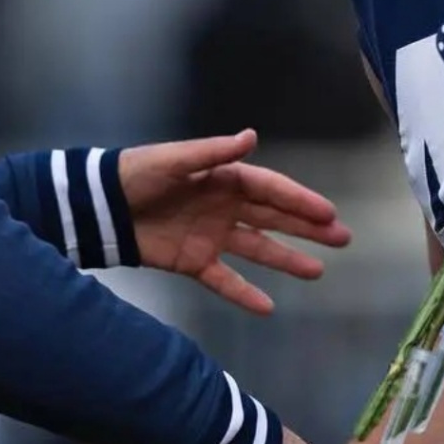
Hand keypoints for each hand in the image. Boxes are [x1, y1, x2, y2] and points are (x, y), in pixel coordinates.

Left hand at [119, 130, 352, 314]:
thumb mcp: (175, 159)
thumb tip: (251, 137)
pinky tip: (267, 307)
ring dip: (287, 259)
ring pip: (258, 249)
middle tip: (342, 239)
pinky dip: (244, 293)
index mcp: (224, 178)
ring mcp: (211, 236)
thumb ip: (213, 152)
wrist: (100, 205)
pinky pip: (224, 280)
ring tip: (318, 271)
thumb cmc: (137, 174)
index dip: (300, 201)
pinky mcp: (193, 262)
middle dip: (307, 228)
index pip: (271, 190)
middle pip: (274, 218)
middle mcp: (225, 207)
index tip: (329, 214)